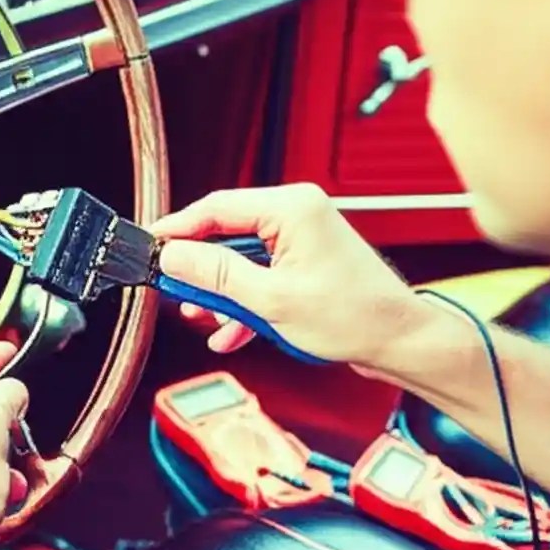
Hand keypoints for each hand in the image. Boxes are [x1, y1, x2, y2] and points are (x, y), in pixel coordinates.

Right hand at [150, 184, 434, 368]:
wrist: (399, 342)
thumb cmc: (354, 317)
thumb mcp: (271, 300)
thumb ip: (216, 275)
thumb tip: (173, 256)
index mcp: (292, 208)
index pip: (216, 207)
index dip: (177, 229)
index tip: (150, 247)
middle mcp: (298, 213)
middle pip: (226, 232)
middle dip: (200, 267)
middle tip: (173, 289)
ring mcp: (303, 238)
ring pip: (241, 258)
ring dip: (220, 290)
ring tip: (203, 316)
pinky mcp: (305, 261)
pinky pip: (260, 274)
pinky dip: (244, 301)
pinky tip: (230, 332)